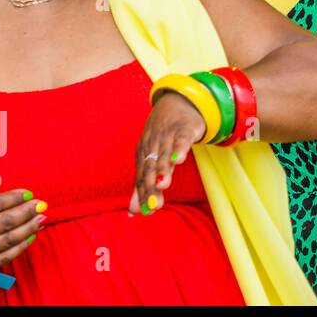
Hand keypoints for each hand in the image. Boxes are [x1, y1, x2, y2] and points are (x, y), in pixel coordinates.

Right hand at [0, 175, 44, 277]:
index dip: (15, 197)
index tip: (29, 192)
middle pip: (6, 222)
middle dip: (27, 211)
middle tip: (41, 204)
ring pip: (8, 240)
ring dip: (29, 228)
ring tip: (41, 218)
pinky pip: (4, 257)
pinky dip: (20, 247)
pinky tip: (31, 236)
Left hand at [130, 91, 204, 214]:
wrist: (175, 103)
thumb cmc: (161, 137)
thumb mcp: (151, 160)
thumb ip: (143, 186)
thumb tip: (134, 212)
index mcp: (143, 155)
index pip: (142, 178)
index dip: (143, 194)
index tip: (145, 212)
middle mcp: (152, 146)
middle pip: (151, 169)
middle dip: (151, 186)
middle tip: (154, 205)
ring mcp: (167, 136)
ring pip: (164, 155)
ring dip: (163, 169)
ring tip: (162, 185)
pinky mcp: (183, 128)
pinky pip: (181, 139)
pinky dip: (180, 148)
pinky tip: (179, 159)